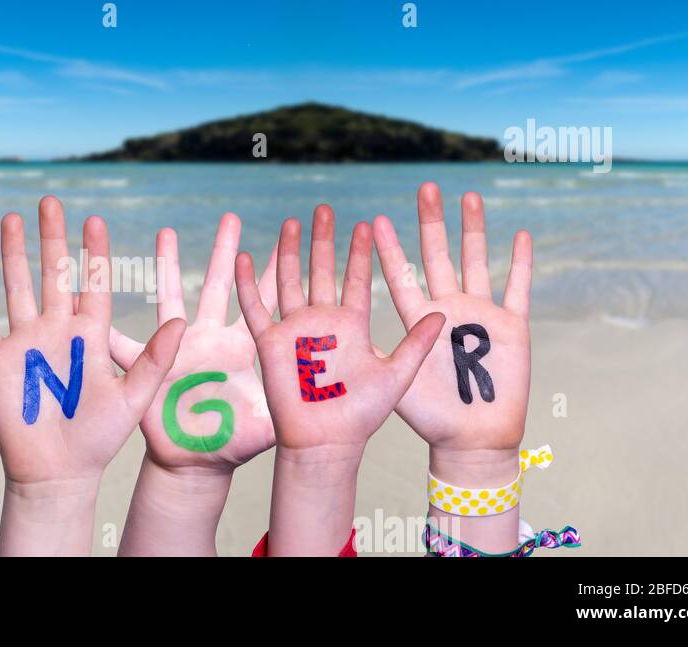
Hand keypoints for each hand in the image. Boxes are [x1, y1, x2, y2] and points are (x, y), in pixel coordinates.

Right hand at [0, 196, 184, 554]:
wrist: (56, 473)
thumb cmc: (98, 441)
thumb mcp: (133, 398)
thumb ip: (155, 361)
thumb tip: (180, 322)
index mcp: (92, 337)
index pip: (93, 284)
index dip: (93, 253)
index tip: (95, 219)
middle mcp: (58, 332)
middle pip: (54, 274)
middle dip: (52, 238)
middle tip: (50, 201)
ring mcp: (26, 343)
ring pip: (17, 286)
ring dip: (13, 253)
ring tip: (12, 218)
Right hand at [109, 214, 277, 472]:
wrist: (196, 463)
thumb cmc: (234, 443)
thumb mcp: (269, 425)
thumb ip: (287, 408)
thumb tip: (318, 402)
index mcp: (242, 348)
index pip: (261, 302)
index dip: (272, 272)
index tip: (285, 238)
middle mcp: (210, 339)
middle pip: (220, 285)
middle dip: (225, 250)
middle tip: (232, 216)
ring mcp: (178, 348)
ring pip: (171, 297)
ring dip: (168, 265)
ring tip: (166, 232)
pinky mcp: (149, 367)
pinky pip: (124, 345)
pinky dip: (108, 328)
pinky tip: (95, 301)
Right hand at [236, 206, 444, 452]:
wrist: (326, 442)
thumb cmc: (362, 415)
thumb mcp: (398, 375)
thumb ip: (416, 343)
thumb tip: (442, 314)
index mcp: (352, 325)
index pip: (355, 279)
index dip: (359, 253)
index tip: (365, 223)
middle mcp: (322, 322)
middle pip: (320, 271)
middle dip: (322, 240)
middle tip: (323, 209)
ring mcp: (295, 330)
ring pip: (289, 281)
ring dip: (288, 252)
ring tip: (291, 223)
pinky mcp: (271, 343)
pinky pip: (257, 309)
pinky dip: (250, 284)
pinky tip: (246, 258)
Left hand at [373, 182, 531, 551]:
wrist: (470, 440)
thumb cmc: (432, 418)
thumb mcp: (394, 382)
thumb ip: (375, 353)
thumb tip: (339, 330)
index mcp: (415, 320)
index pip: (398, 276)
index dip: (386, 250)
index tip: (372, 221)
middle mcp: (446, 310)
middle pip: (436, 257)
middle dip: (430, 222)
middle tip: (424, 187)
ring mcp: (480, 315)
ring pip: (476, 261)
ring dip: (473, 230)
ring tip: (468, 196)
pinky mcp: (512, 328)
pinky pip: (518, 289)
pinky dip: (522, 264)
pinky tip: (520, 235)